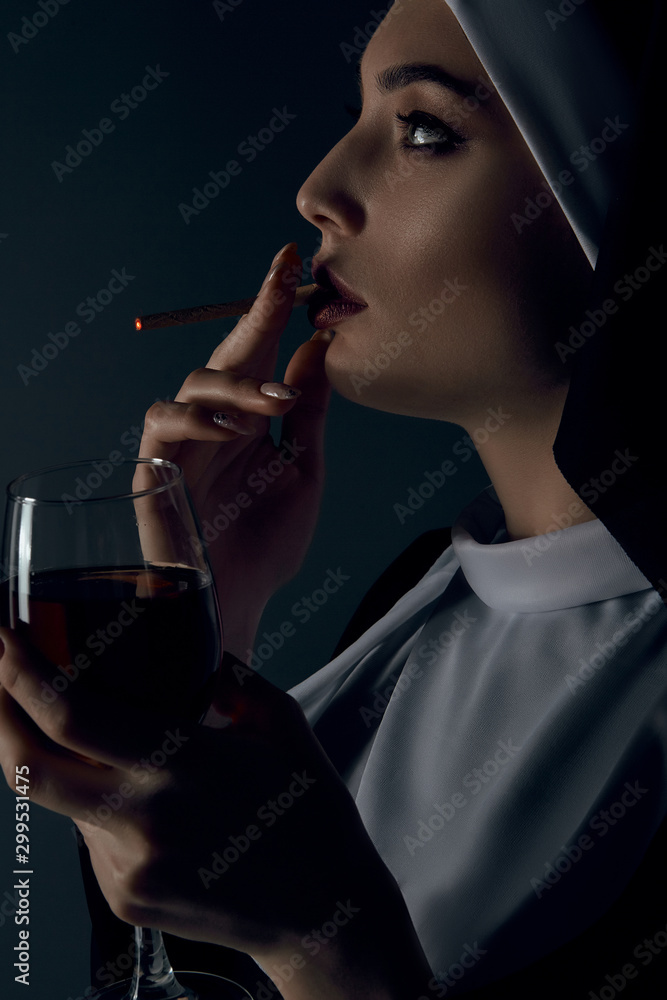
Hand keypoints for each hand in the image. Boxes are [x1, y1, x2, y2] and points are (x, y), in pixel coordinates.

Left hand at [0, 629, 434, 997]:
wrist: (324, 914)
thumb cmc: (311, 813)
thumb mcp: (285, 726)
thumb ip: (236, 682)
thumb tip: (200, 660)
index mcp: (188, 765)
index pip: (73, 717)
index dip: (23, 674)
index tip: (4, 639)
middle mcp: (146, 820)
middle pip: (25, 768)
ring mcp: (129, 868)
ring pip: (57, 800)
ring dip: (55, 758)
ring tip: (88, 733)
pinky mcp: (125, 899)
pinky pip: (86, 836)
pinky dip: (92, 801)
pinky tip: (133, 792)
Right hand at [139, 243, 331, 657]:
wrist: (239, 601)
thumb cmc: (268, 543)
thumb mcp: (303, 469)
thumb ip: (306, 412)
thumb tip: (318, 347)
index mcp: (249, 422)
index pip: (260, 355)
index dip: (273, 310)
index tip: (295, 265)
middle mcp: (214, 424)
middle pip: (226, 355)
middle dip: (255, 316)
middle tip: (285, 281)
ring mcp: (182, 444)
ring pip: (195, 383)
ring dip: (238, 387)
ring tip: (272, 410)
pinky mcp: (154, 468)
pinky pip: (161, 424)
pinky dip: (196, 420)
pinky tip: (231, 433)